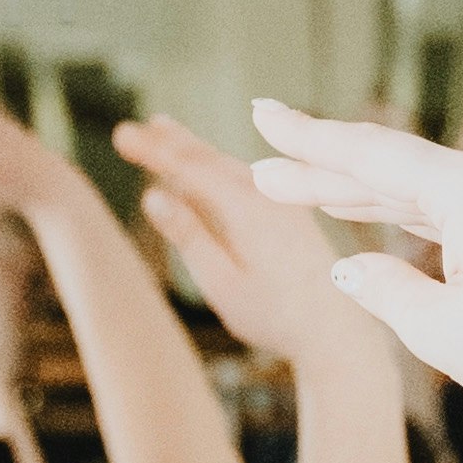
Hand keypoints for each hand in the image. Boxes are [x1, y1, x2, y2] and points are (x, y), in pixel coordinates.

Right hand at [118, 113, 369, 367]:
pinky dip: (218, 168)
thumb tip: (152, 195)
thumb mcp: (223, 283)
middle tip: (131, 131)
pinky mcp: (291, 212)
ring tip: (164, 131)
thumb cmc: (276, 317)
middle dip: (168, 143)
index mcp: (246, 207)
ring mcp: (282, 201)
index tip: (121, 135)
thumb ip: (190, 237)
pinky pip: (246, 178)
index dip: (153, 150)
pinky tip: (209, 169)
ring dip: (194, 149)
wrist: (340, 331)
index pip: (189, 167)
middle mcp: (267, 194)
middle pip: (208, 158)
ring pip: (228, 165)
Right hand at [247, 109, 462, 443]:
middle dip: (326, 170)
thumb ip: (385, 290)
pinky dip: (417, 214)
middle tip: (263, 164)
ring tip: (304, 191)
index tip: (262, 113)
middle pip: (395, 168)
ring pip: (428, 188)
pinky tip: (381, 218)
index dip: (310, 139)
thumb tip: (349, 267)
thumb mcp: (442, 332)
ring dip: (367, 193)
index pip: (373, 155)